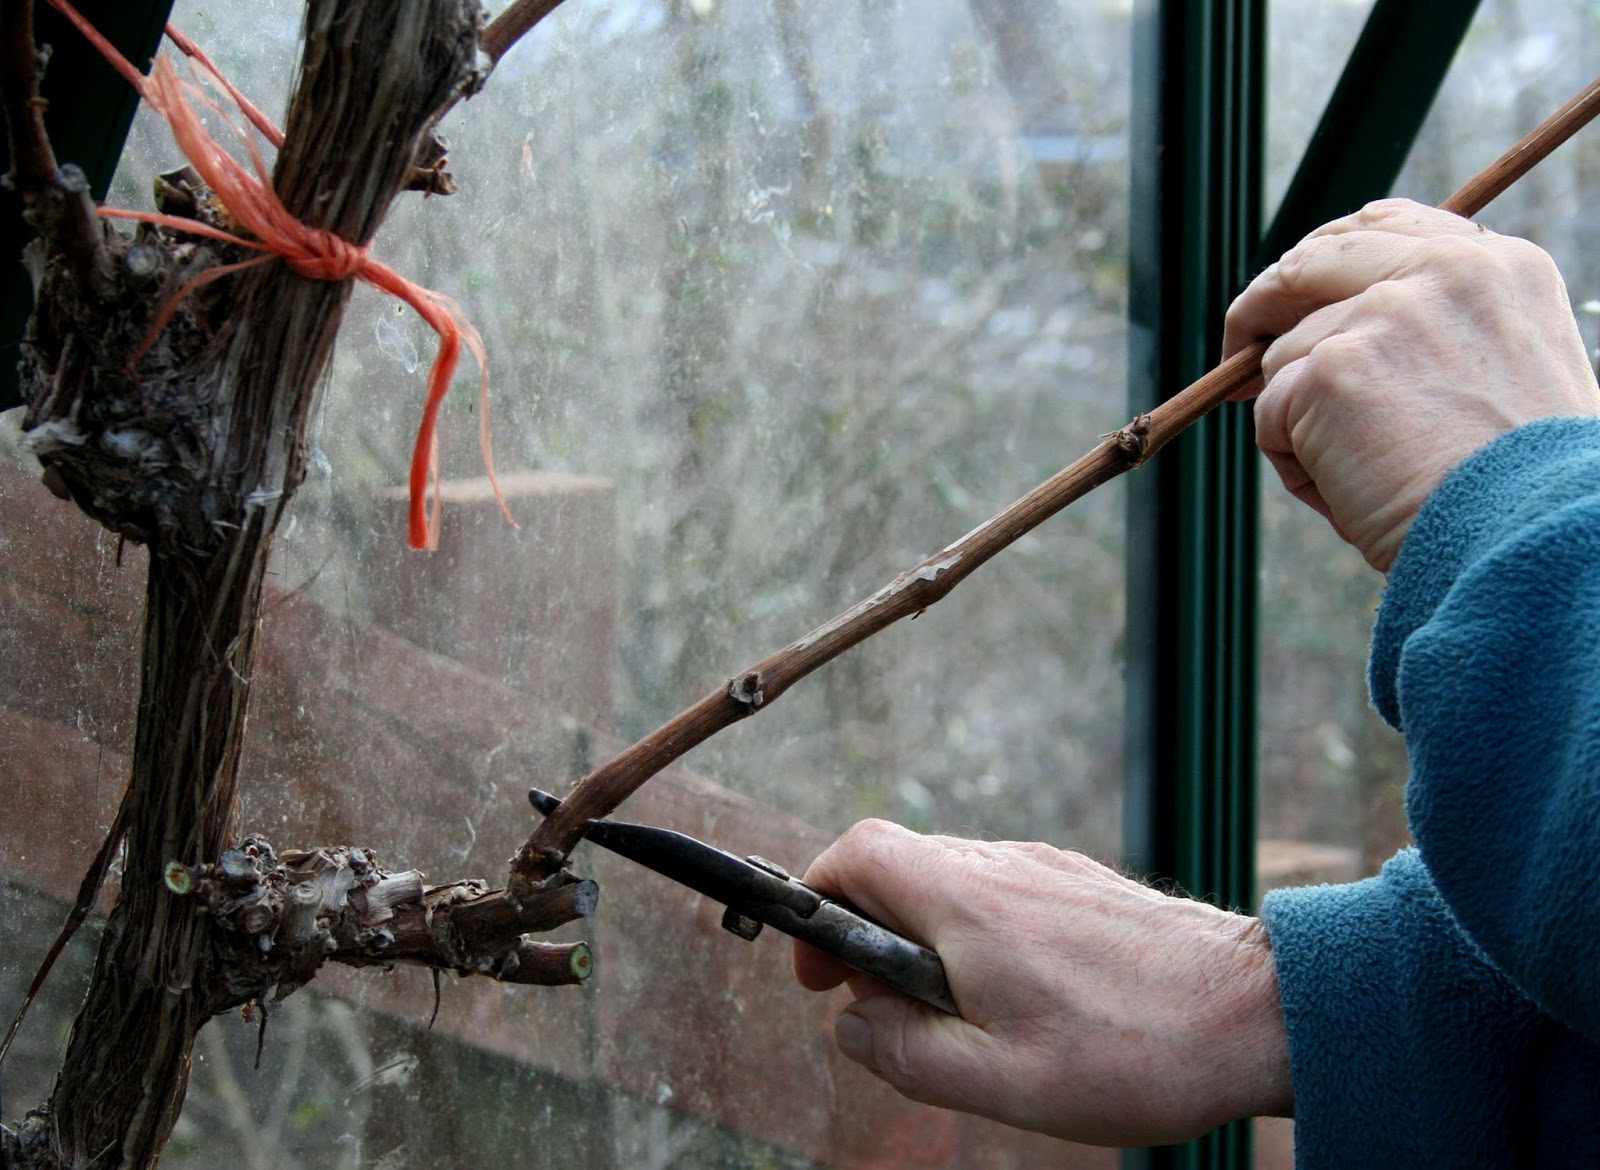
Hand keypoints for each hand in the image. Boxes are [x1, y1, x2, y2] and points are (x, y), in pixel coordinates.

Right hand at [792, 820, 1291, 1145]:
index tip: (818, 966)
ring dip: (916, 932)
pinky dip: (968, 930)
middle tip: (869, 1000)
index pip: (857, 851)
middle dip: (861, 926)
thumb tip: (851, 1025)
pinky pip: (996, 889)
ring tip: (941, 1009)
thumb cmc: (1138, 1053)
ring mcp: (1044, 869)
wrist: (1260, 1009)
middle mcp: (1001, 866)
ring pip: (946, 878)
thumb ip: (907, 1053)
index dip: (816, 898)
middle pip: (895, 863)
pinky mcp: (1078, 883)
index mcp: (968, 903)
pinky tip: (1004, 993)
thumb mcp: (1003, 1082)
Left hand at [1224, 198, 1599, 571]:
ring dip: (1300, 423)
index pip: (1383, 227)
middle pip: (1309, 262)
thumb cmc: (1518, 487)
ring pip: (1285, 359)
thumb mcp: (1502, 377)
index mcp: (1498, 266)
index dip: (1321, 262)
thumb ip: (1435, 334)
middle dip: (1261, 309)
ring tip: (1367, 480)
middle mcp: (1443, 270)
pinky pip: (1271, 416)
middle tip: (1239, 359)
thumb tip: (1333, 337)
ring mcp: (1383, 313)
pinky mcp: (1330, 368)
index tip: (1292, 299)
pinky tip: (1352, 494)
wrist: (1527, 539)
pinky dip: (1295, 465)